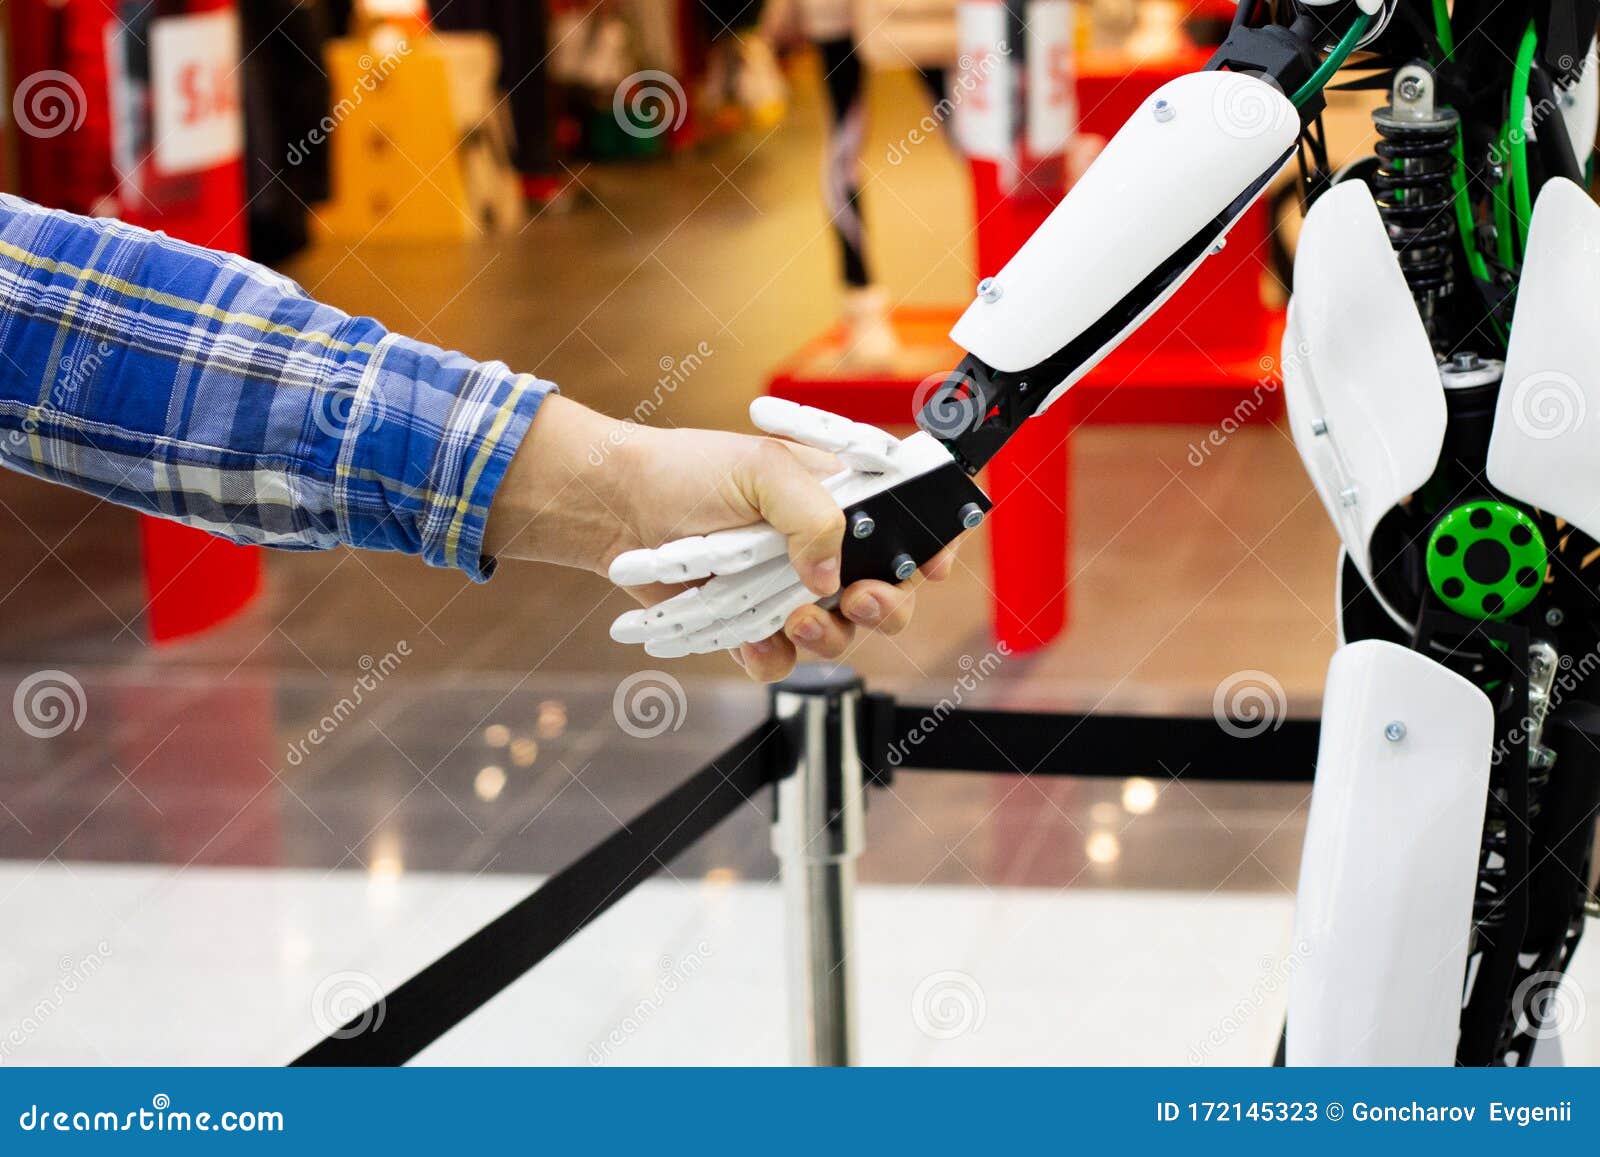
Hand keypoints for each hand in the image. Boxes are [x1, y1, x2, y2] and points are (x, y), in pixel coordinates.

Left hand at [483, 395, 957, 680]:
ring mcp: (789, 592)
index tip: (932, 565)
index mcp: (842, 498)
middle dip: (887, 606)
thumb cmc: (687, 471)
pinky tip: (749, 637)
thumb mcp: (760, 469)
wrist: (616, 510)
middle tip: (861, 600)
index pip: (909, 525)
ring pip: (841, 636)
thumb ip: (813, 514)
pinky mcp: (752, 628)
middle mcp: (824, 549)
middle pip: (889, 594)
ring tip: (792, 617)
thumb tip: (832, 577)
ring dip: (828, 637)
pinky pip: (781, 662)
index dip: (932, 547)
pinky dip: (769, 656)